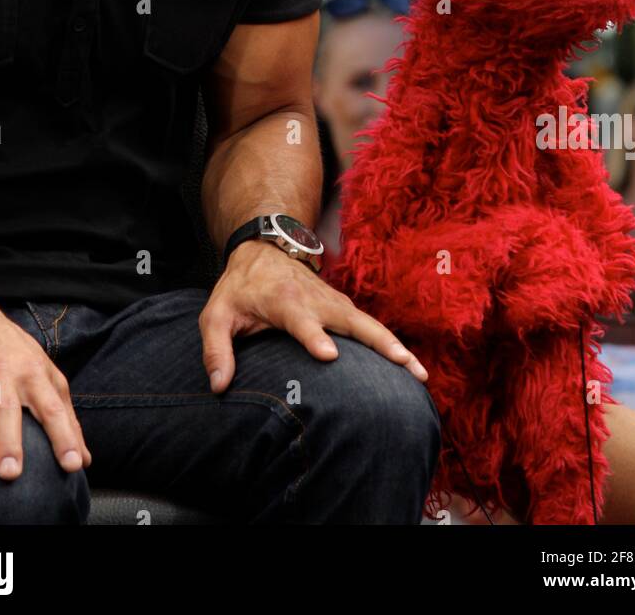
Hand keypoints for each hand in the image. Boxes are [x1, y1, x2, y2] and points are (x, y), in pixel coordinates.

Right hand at [0, 304, 91, 482]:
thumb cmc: (11, 351)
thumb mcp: (43, 372)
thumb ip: (64, 413)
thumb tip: (84, 458)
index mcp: (31, 373)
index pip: (53, 407)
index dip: (65, 435)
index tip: (73, 464)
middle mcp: (1, 374)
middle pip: (5, 410)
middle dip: (7, 441)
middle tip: (10, 473)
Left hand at [199, 239, 429, 391]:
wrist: (264, 248)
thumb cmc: (240, 286)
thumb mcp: (216, 314)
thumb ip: (215, 350)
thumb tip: (219, 386)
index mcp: (285, 301)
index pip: (301, 321)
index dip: (314, 337)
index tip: (329, 355)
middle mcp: (317, 301)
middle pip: (353, 323)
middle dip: (379, 343)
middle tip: (404, 365)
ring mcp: (335, 304)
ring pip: (370, 325)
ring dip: (395, 346)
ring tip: (419, 373)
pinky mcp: (344, 308)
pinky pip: (370, 327)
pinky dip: (392, 344)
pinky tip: (410, 365)